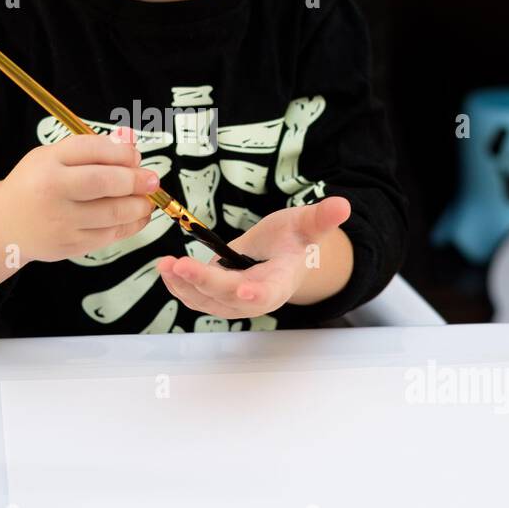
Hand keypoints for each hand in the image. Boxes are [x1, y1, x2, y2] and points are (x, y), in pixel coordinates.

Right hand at [0, 126, 157, 263]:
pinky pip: (110, 235)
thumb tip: (130, 139)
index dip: (122, 152)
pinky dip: (131, 225)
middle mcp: (51, 192)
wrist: (5, 224)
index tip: (136, 156)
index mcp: (47, 163)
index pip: (92, 150)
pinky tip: (138, 215)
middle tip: (152, 180)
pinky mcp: (69, 245)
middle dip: (136, 179)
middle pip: (104, 182)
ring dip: (139, 205)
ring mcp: (60, 222)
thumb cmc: (35, 184)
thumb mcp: (52, 157)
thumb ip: (90, 148)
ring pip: (112, 213)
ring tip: (147, 199)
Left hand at [156, 197, 352, 319]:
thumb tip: (344, 205)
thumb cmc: (292, 241)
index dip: (255, 295)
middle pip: (227, 297)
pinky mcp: (216, 298)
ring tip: (164, 265)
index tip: (244, 291)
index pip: (267, 293)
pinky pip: (196, 297)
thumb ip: (321, 218)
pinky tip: (166, 270)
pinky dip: (179, 286)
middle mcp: (254, 299)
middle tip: (180, 265)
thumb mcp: (306, 225)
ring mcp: (233, 302)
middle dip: (203, 282)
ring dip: (183, 285)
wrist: (280, 259)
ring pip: (206, 301)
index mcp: (278, 283)